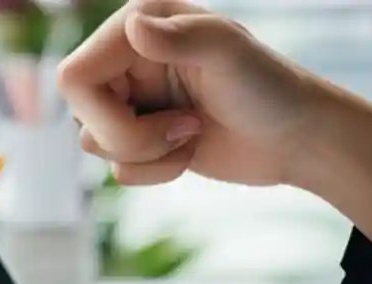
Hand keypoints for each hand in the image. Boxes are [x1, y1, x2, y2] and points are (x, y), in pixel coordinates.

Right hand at [58, 0, 322, 186]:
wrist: (297, 137)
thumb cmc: (270, 87)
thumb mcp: (228, 52)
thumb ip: (179, 36)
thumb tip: (134, 26)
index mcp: (139, 24)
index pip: (74, 76)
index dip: (104, 111)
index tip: (162, 115)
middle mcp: (128, 58)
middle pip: (78, 115)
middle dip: (130, 138)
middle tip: (186, 129)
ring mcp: (134, 100)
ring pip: (93, 144)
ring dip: (146, 154)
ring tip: (191, 133)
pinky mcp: (143, 139)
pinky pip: (118, 170)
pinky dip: (155, 171)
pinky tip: (191, 149)